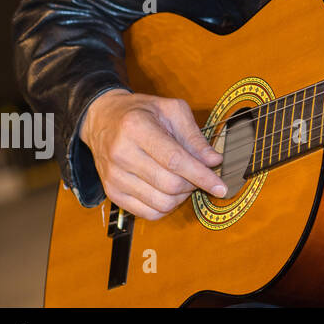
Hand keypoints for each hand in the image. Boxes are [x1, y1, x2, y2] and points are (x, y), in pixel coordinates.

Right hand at [78, 89, 225, 218]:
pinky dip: (166, 207)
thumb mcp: (172, 110)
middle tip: (200, 174)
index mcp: (137, 128)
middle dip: (194, 185)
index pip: (175, 160)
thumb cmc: (142, 112)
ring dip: (182, 197)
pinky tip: (170, 192)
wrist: (102, 119)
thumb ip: (194, 136)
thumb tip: (214, 161)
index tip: (221, 187)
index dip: (202, 176)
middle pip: (169, 184)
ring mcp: (113, 176)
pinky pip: (147, 213)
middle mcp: (121, 153)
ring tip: (184, 181)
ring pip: (160, 202)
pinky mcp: (111, 192)